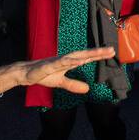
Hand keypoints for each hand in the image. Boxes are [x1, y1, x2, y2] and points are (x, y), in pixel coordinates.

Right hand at [0, 47, 116, 95]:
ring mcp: (57, 61)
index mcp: (69, 62)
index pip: (87, 57)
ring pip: (74, 57)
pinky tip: (77, 61)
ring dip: (86, 55)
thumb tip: (87, 90)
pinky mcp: (48, 66)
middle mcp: (65, 59)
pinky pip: (60, 63)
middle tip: (112, 49)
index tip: (112, 52)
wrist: (26, 74)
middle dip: (97, 52)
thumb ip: (74, 85)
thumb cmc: (44, 75)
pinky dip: (68, 61)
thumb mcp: (61, 82)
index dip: (99, 55)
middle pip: (84, 54)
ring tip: (99, 53)